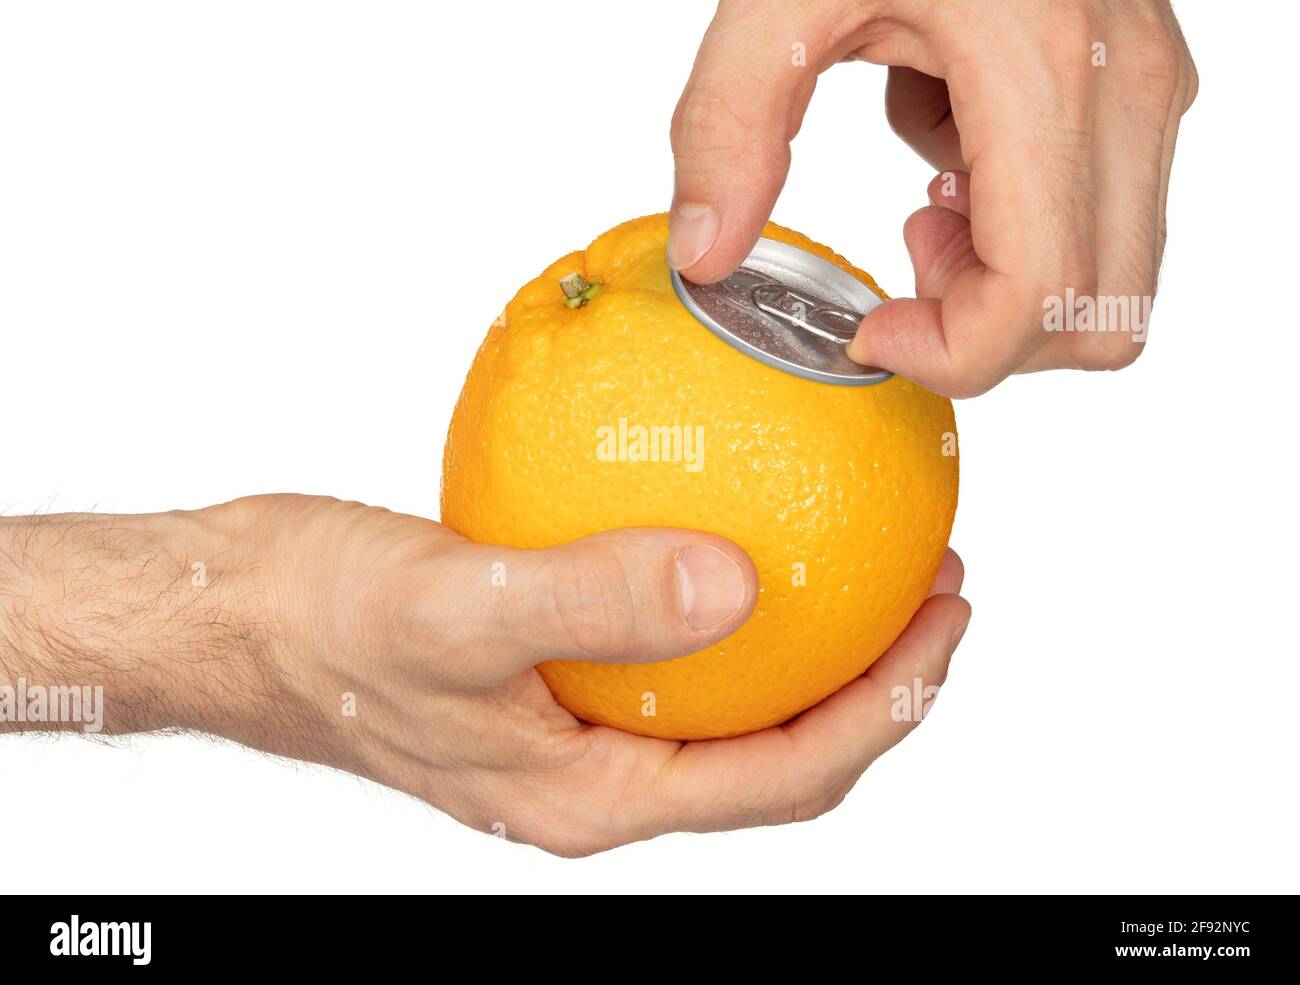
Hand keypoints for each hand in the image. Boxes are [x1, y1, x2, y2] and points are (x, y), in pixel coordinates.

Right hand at [1, 495, 968, 855]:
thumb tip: (738, 586)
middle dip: (873, 683)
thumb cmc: (321, 622)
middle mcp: (597, 773)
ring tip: (869, 561)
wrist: (236, 612)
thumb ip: (595, 599)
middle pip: (777, 748)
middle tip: (933, 592)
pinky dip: (723, 596)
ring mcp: (578, 725)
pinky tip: (739, 520)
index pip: (780, 777)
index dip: (881, 712)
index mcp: (590, 796)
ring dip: (809, 639)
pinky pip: (667, 640)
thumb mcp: (455, 607)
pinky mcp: (556, 670)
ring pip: (730, 699)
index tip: (940, 627)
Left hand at [668, 0, 1197, 396]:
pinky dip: (1020, 221)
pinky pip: (1102, 219)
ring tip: (930, 192)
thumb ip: (726, 125)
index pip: (1040, 295)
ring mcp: (1147, 91)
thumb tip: (705, 255)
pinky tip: (956, 140)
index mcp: (1042, 71)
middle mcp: (1124, 92)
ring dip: (1006, 277)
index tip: (875, 327)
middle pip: (1096, 317)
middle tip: (907, 255)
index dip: (953, 351)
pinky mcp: (1141, 90)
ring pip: (1110, 282)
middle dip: (986, 328)